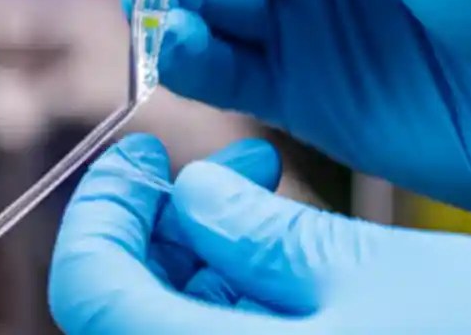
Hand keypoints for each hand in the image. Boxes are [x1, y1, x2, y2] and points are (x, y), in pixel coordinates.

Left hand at [50, 135, 470, 334]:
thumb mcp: (378, 269)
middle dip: (170, 225)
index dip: (102, 212)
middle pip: (135, 312)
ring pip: (191, 328)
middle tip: (231, 162)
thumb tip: (194, 194)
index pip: (92, 293)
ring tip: (275, 188)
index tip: (145, 154)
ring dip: (213, 255)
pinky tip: (304, 246)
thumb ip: (263, 233)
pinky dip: (253, 296)